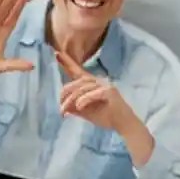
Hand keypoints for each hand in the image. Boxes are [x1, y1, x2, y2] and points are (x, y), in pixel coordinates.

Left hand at [55, 51, 155, 166]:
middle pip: (77, 82)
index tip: (56, 53)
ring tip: (65, 111)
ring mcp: (105, 85)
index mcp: (92, 84)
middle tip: (60, 109)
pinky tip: (79, 107)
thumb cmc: (107, 117)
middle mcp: (98, 82)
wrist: (123, 125)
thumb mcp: (87, 113)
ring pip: (82, 88)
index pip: (78, 72)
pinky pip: (92, 93)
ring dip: (71, 100)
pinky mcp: (110, 92)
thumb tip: (64, 109)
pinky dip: (83, 100)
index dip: (68, 62)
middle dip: (65, 95)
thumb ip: (75, 109)